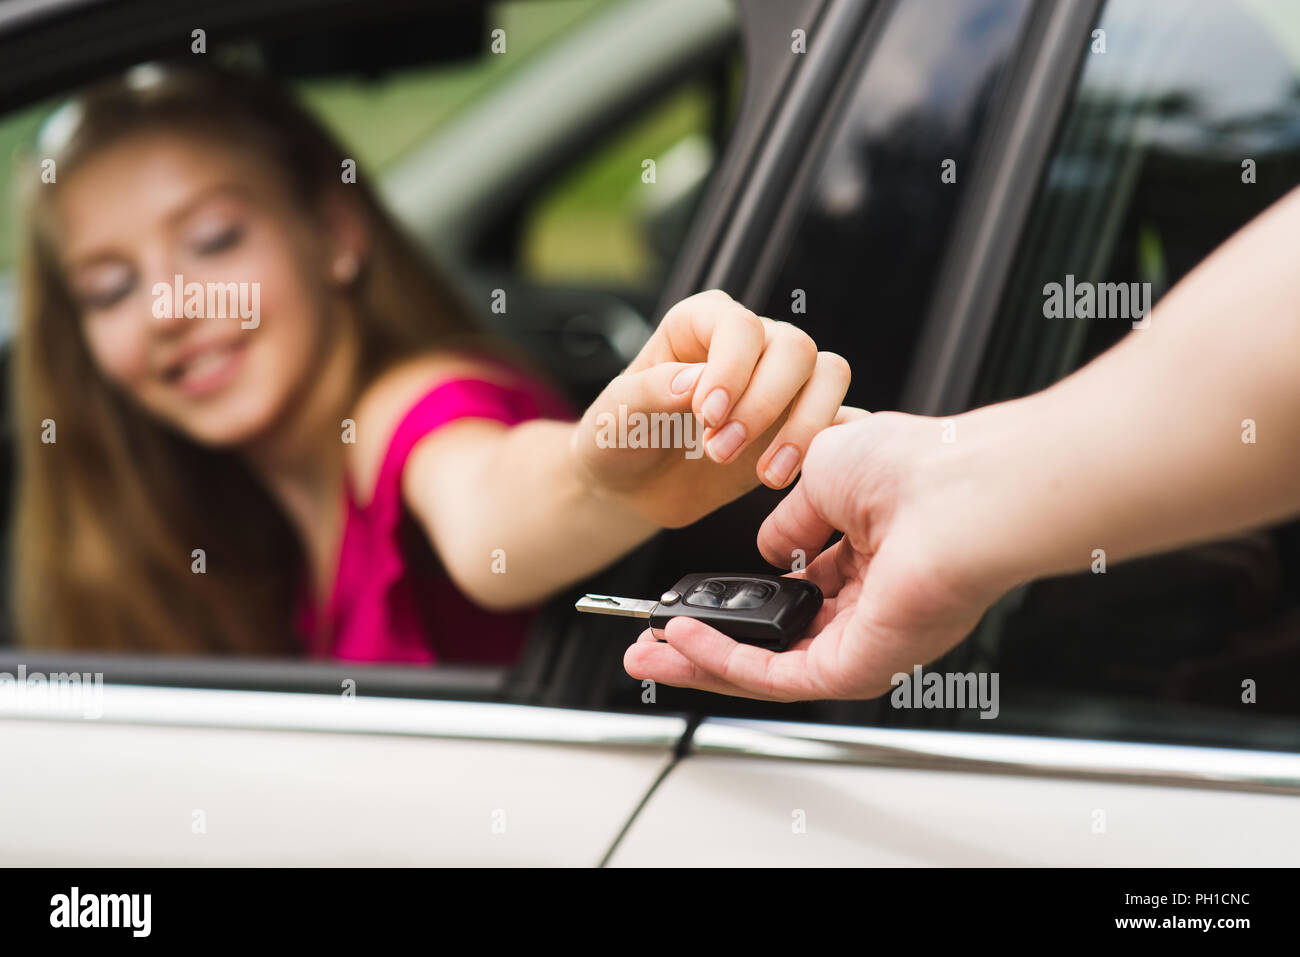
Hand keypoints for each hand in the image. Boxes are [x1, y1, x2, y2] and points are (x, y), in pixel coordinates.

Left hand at [572, 289, 849, 527]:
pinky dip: (833, 444)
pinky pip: (842, 418)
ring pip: (828, 375)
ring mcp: (782, 381)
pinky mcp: (800, 423)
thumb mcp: (616, 416)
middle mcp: (750, 343)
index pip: (740, 326)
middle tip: (720, 452)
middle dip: (763, 405)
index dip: (732, 369)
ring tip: (765, 475)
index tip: (706, 416)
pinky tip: (799, 478)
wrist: (635, 487)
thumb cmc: (621, 437)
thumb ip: (649, 392)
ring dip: (804, 427)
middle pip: (794, 348)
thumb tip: (693, 380)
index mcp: (702, 323)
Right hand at [623, 411, 1015, 699]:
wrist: (961, 493)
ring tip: (650, 651)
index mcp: (872, 560)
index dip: (742, 600)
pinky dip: (725, 662)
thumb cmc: (917, 468)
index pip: (795, 596)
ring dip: (702, 663)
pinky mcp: (859, 668)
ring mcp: (867, 643)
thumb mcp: (824, 474)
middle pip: (773, 642)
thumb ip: (790, 520)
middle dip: (706, 645)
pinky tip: (684, 640)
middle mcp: (871, 608)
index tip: (694, 598)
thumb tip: (769, 548)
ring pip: (768, 668)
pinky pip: (779, 676)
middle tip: (654, 641)